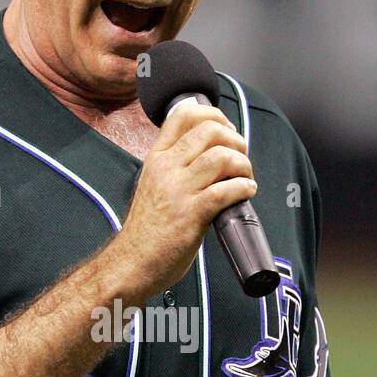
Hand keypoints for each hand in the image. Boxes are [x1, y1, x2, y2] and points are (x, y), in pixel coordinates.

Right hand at [111, 102, 255, 298]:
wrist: (131, 263)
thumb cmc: (146, 231)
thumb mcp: (153, 185)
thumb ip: (176, 167)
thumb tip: (210, 155)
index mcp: (156, 158)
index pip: (183, 114)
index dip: (214, 113)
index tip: (226, 128)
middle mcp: (166, 168)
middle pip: (210, 130)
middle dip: (236, 140)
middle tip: (241, 157)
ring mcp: (178, 190)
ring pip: (221, 157)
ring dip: (243, 165)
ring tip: (245, 177)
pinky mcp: (191, 214)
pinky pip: (226, 190)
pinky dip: (243, 188)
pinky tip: (246, 193)